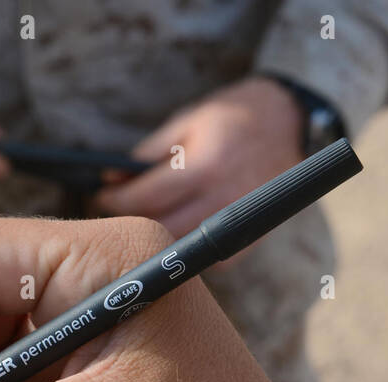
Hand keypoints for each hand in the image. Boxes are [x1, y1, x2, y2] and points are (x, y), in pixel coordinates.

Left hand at [93, 77, 303, 238]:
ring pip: (180, 246)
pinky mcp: (247, 241)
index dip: (116, 198)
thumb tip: (112, 178)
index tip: (100, 194)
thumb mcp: (187, 122)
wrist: (287, 125)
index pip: (146, 197)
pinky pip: (205, 256)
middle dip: (131, 219)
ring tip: (144, 216)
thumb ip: (149, 152)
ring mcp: (238, 224)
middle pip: (159, 227)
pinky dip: (186, 245)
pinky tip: (176, 227)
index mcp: (206, 166)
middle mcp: (223, 199)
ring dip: (155, 235)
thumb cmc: (232, 120)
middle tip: (116, 208)